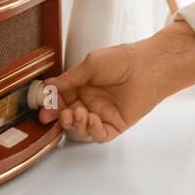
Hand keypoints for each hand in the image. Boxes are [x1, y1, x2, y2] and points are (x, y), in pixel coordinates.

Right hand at [38, 43, 163, 142]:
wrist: (149, 65)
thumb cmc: (123, 60)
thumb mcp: (91, 64)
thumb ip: (70, 78)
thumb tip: (49, 86)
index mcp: (82, 86)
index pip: (61, 99)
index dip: (52, 104)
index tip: (44, 106)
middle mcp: (91, 102)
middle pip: (68, 116)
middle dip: (61, 117)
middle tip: (61, 113)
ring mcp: (103, 114)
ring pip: (81, 128)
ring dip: (76, 124)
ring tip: (79, 113)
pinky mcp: (116, 124)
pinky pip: (100, 135)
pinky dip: (93, 131)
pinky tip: (93, 120)